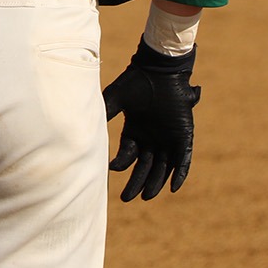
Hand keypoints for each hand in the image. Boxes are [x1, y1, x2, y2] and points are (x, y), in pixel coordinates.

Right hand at [102, 41, 199, 201]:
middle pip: (144, 166)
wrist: (160, 68)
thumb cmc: (137, 81)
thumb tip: (83, 127)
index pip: (128, 155)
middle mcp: (152, 137)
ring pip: (163, 166)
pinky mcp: (183, 134)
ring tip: (146, 197)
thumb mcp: (116, 99)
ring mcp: (168, 137)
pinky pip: (184, 158)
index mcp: (136, 130)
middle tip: (126, 199)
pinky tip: (174, 187)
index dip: (121, 164)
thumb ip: (104, 114)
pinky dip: (180, 172)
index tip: (112, 169)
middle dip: (136, 183)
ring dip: (155, 182)